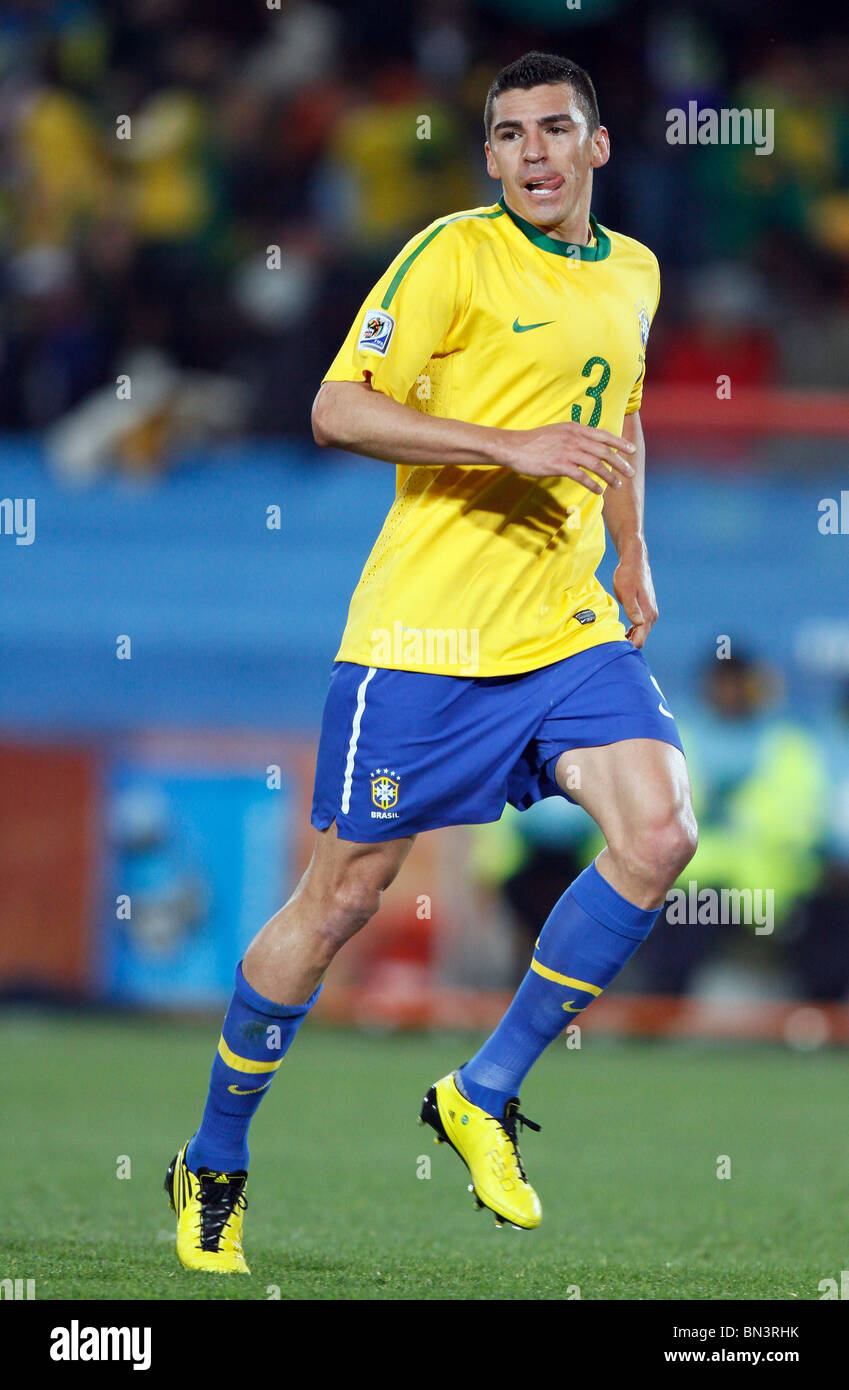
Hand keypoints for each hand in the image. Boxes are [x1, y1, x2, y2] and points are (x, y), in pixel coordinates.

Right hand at [502, 422, 635, 492]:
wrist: (514, 447)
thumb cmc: (534, 442)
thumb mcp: (557, 432)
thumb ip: (573, 436)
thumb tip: (586, 443)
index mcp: (575, 429)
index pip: (603, 435)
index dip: (619, 443)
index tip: (631, 450)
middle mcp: (575, 438)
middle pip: (604, 451)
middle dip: (620, 462)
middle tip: (631, 472)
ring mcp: (568, 452)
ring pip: (596, 464)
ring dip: (609, 476)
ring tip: (617, 485)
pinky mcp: (560, 465)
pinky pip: (582, 476)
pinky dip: (593, 484)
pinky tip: (599, 491)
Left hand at [612, 543, 657, 647]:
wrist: (634, 561)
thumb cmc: (628, 575)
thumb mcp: (626, 592)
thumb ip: (632, 609)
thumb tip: (638, 624)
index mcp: (648, 614)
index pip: (640, 640)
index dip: (628, 647)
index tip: (613, 649)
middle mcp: (651, 616)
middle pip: (641, 639)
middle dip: (628, 644)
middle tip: (609, 646)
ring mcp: (650, 612)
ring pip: (640, 633)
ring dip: (629, 638)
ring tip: (613, 639)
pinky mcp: (645, 609)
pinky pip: (639, 626)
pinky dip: (631, 631)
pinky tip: (621, 631)